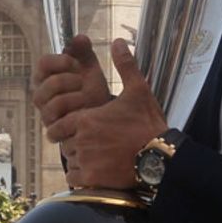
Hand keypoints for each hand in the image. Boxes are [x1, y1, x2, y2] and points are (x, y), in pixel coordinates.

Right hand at [32, 34, 111, 127]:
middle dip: (71, 82)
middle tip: (84, 83)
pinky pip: (59, 124)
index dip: (61, 61)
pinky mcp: (53, 132)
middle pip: (50, 83)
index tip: (76, 63)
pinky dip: (76, 116)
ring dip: (76, 99)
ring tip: (87, 98)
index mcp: (47, 75)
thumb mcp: (89, 68)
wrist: (100, 118)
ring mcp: (46, 114)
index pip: (43, 63)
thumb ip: (84, 52)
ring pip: (55, 104)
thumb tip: (80, 37)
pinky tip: (85, 112)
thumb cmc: (89, 89)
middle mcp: (42, 94)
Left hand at [52, 38, 167, 189]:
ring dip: (79, 159)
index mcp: (86, 119)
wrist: (162, 158)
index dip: (67, 126)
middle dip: (73, 142)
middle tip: (91, 143)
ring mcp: (86, 161)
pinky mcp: (93, 180)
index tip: (80, 128)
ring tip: (99, 157)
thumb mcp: (139, 91)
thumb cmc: (148, 124)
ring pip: (70, 160)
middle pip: (64, 143)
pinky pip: (75, 179)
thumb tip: (118, 42)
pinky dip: (83, 176)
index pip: (59, 124)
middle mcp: (81, 140)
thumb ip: (125, 66)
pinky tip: (98, 171)